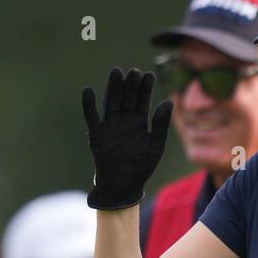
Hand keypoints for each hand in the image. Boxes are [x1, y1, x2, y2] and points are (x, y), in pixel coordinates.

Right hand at [82, 66, 173, 209]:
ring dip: (112, 88)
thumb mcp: (155, 146)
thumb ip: (161, 125)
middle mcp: (124, 120)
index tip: (149, 75)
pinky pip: (92, 116)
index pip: (142, 100)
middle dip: (130, 84)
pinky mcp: (97, 133)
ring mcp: (110, 125)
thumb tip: (168, 102)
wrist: (123, 185)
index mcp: (139, 122)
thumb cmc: (141, 167)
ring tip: (116, 72)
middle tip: (133, 71)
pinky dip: (88, 104)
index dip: (145, 88)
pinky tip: (88, 91)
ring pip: (111, 102)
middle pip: (126, 97)